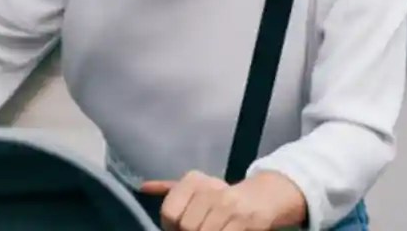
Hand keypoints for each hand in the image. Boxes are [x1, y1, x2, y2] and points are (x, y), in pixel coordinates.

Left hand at [140, 170, 305, 230]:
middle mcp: (211, 189)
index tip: (178, 227)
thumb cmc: (224, 196)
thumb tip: (142, 188)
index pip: (169, 212)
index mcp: (195, 180)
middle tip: (197, 230)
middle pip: (186, 226)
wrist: (264, 197)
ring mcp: (228, 205)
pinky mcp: (244, 221)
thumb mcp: (197, 188)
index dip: (171, 226)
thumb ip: (170, 189)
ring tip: (210, 230)